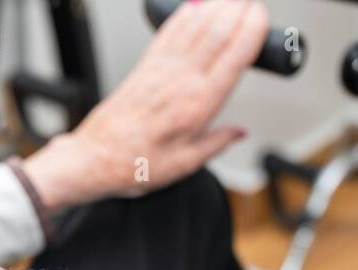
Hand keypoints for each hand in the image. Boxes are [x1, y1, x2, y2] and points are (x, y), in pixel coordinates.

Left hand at [21, 0, 268, 211]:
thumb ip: (216, 143)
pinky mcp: (145, 65)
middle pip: (216, 32)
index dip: (252, 32)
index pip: (233, 57)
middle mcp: (180, 81)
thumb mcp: (186, 165)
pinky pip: (170, 31)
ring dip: (216, 7)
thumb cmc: (135, 163)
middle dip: (238, 11)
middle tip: (252, 3)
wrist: (95, 157)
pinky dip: (186, 14)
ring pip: (195, 26)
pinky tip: (197, 6)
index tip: (263, 18)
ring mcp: (162, 69)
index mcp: (197, 106)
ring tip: (232, 0)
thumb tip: (239, 132)